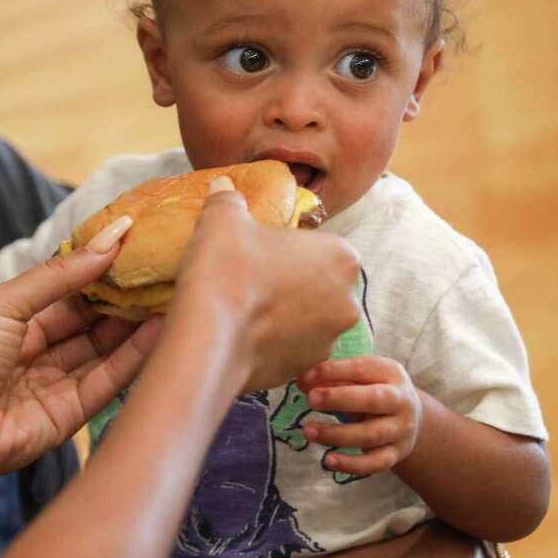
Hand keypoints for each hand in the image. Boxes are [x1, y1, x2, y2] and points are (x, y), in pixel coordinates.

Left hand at [0, 217, 161, 482]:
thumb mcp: (5, 303)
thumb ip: (59, 275)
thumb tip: (107, 241)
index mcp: (15, 322)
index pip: (66, 292)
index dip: (97, 270)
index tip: (134, 244)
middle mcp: (38, 351)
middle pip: (90, 320)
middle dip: (122, 295)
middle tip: (160, 267)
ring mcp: (56, 383)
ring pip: (104, 349)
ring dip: (134, 323)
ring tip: (170, 292)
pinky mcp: (72, 414)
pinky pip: (108, 380)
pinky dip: (134, 356)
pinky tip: (159, 329)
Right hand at [174, 178, 362, 391]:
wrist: (210, 338)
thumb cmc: (226, 270)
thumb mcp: (222, 218)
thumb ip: (229, 199)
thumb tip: (224, 188)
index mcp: (342, 257)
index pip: (321, 246)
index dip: (289, 249)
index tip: (261, 253)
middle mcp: (347, 301)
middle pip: (319, 284)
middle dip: (293, 283)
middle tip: (252, 280)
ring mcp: (329, 340)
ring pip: (308, 319)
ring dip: (285, 314)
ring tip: (245, 309)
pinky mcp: (305, 368)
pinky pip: (291, 348)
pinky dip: (273, 341)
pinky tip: (243, 334)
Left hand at [297, 355, 422, 475]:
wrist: (410, 416)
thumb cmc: (373, 389)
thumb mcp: (361, 377)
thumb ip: (332, 378)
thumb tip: (301, 381)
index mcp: (391, 373)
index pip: (362, 369)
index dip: (333, 372)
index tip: (305, 377)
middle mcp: (402, 401)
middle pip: (374, 400)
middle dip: (339, 399)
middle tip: (310, 400)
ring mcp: (401, 430)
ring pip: (371, 435)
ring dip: (337, 434)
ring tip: (308, 431)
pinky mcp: (396, 454)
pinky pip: (375, 463)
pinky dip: (351, 464)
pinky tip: (328, 460)